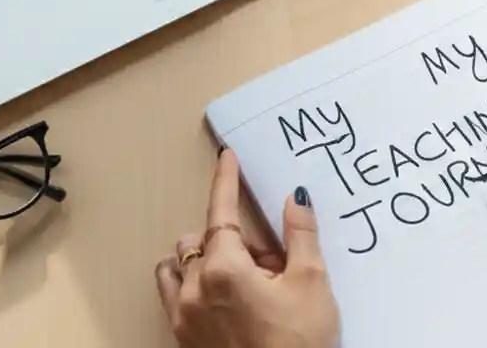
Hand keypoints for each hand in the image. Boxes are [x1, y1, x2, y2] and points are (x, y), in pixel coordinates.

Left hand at [156, 150, 339, 347]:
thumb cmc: (299, 344)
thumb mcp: (312, 283)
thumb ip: (300, 234)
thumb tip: (295, 197)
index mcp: (224, 268)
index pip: (221, 211)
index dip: (225, 180)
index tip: (226, 157)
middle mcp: (193, 288)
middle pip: (204, 239)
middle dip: (236, 241)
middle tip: (274, 266)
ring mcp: (182, 316)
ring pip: (181, 265)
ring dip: (208, 261)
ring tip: (247, 284)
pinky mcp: (182, 338)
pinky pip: (174, 295)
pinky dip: (195, 285)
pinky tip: (230, 303)